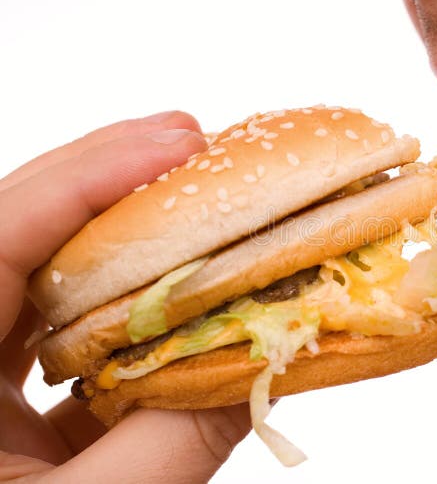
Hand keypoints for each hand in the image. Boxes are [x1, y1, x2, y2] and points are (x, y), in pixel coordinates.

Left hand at [0, 112, 250, 482]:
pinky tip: (176, 277)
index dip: (83, 178)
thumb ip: (177, 442)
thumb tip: (266, 358)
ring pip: (35, 274)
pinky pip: (57, 322)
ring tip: (191, 188)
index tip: (176, 138)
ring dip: (121, 232)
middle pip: (11, 236)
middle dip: (105, 182)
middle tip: (192, 142)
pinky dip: (123, 295)